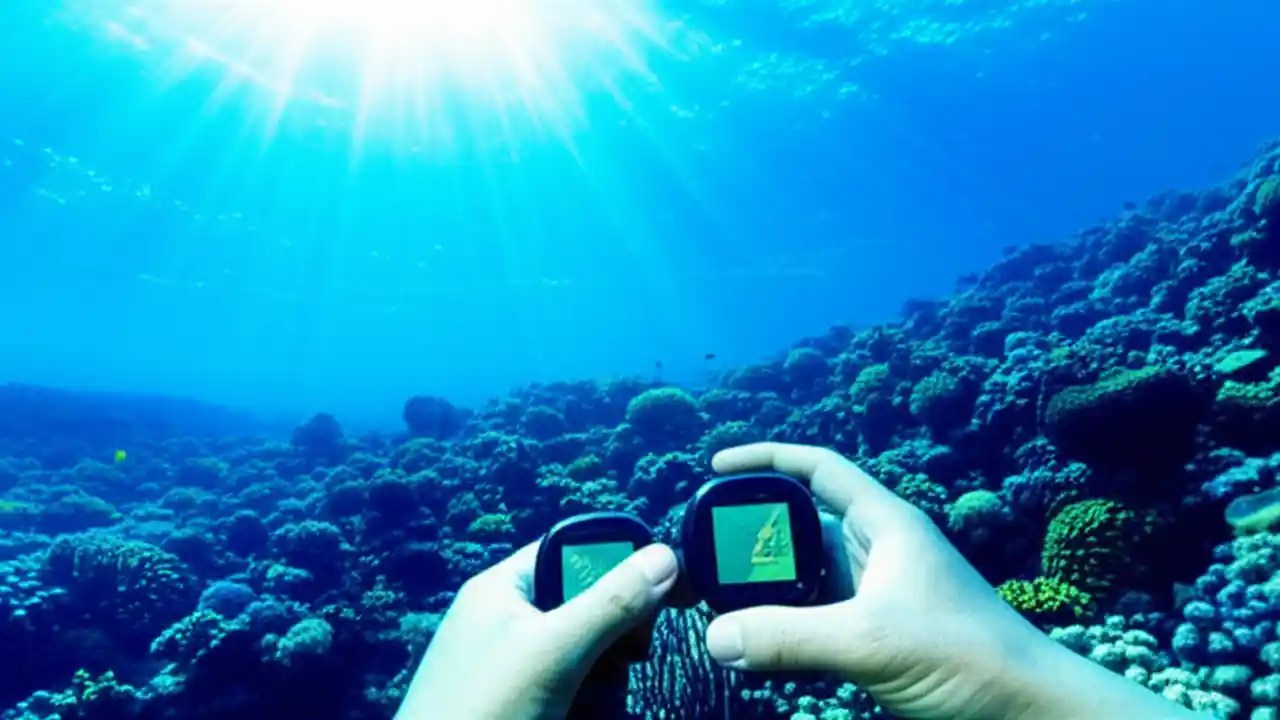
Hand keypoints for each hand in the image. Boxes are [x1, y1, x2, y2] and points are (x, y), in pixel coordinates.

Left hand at [396, 541, 677, 719]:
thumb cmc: (486, 710)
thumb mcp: (555, 651)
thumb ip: (611, 603)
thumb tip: (667, 555)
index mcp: (502, 588)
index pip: (570, 551)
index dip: (615, 565)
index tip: (656, 597)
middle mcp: (503, 621)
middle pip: (583, 606)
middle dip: (613, 635)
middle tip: (631, 657)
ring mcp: (509, 667)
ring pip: (581, 654)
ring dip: (602, 678)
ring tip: (594, 703)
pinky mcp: (517, 705)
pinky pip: (567, 689)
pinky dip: (584, 704)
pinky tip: (583, 716)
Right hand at [704, 442, 1201, 719]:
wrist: (1027, 711)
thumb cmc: (967, 657)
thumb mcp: (870, 640)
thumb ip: (790, 637)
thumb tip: (715, 637)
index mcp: (885, 523)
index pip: (818, 467)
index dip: (766, 457)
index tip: (715, 466)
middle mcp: (879, 549)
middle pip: (802, 522)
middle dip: (753, 533)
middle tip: (704, 552)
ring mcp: (879, 592)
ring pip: (807, 574)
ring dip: (766, 585)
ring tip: (717, 599)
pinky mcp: (880, 632)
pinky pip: (818, 616)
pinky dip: (785, 623)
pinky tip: (757, 643)